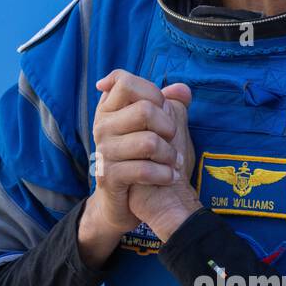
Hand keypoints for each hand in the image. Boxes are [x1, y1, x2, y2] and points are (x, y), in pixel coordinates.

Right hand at [84, 70, 186, 237]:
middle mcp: (101, 126)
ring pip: (149, 142)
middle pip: (144, 110)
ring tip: (174, 163)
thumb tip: (183, 90)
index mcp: (108, 109)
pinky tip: (171, 177)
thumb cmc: (144, 159)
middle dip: (168, 126)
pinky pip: (144, 169)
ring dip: (170, 155)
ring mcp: (104, 151)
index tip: (162, 108)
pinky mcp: (109, 177)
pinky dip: (165, 174)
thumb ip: (169, 105)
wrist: (125, 203)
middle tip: (172, 140)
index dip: (152, 92)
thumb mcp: (156, 128)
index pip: (124, 82)